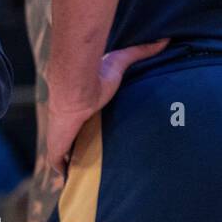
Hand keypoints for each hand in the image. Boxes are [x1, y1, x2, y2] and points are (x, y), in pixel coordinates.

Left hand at [46, 39, 168, 172]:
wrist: (76, 86)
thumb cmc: (95, 75)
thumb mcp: (120, 62)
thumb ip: (139, 52)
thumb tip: (165, 39)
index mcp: (81, 109)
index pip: (82, 121)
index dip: (87, 130)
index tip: (97, 138)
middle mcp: (70, 122)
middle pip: (73, 139)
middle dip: (79, 150)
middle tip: (95, 163)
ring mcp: (61, 135)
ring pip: (64, 154)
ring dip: (72, 164)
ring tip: (85, 177)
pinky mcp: (57, 146)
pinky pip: (57, 164)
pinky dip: (63, 173)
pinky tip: (69, 182)